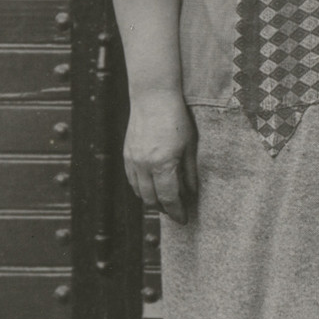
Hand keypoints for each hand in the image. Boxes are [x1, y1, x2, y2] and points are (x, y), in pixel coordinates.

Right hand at [124, 88, 196, 222]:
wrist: (153, 98)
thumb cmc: (177, 119)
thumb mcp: (190, 146)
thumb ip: (189, 172)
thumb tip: (191, 193)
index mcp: (163, 164)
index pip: (170, 198)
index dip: (177, 212)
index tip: (184, 219)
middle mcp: (145, 166)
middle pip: (152, 199)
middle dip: (165, 209)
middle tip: (176, 212)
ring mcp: (133, 161)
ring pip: (140, 192)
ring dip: (152, 200)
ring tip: (165, 202)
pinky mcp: (127, 155)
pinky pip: (132, 180)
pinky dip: (141, 189)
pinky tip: (151, 188)